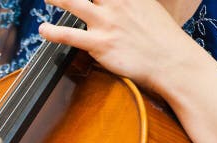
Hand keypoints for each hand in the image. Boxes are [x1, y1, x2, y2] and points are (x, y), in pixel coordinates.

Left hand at [39, 0, 200, 92]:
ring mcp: (107, 22)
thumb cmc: (163, 39)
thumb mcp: (148, 7)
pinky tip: (43, 30)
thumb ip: (129, 3)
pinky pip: (69, 35)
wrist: (173, 62)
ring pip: (73, 2)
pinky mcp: (100, 44)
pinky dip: (52, 32)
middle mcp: (117, 2)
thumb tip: (119, 4)